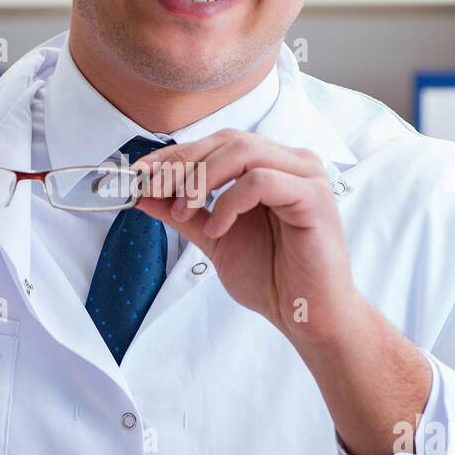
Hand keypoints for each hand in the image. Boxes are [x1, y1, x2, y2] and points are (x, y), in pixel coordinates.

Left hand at [133, 128, 358, 346]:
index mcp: (270, 165)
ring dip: (202, 179)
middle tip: (156, 190)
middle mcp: (291, 162)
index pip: (217, 143)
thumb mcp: (214, 237)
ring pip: (243, 150)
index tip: (141, 174)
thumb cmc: (273, 277)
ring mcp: (306, 175)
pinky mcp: (314, 196)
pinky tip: (218, 228)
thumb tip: (144, 193)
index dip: (175, 155)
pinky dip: (230, 202)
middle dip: (183, 164)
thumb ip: (184, 213)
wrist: (307, 315)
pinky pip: (261, 180)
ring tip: (185, 212)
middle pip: (228, 139)